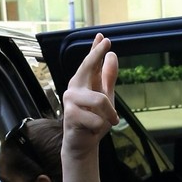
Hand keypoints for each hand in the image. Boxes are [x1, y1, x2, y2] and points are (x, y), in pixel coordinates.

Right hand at [62, 33, 119, 159]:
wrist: (83, 143)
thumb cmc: (94, 121)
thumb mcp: (105, 98)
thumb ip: (108, 78)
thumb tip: (112, 56)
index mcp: (84, 82)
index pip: (91, 62)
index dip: (96, 49)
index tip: (102, 37)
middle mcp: (75, 87)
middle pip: (88, 67)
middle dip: (96, 55)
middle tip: (107, 44)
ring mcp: (70, 100)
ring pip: (100, 101)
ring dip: (109, 115)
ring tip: (107, 122)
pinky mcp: (70, 115)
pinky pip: (97, 120)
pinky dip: (101, 127)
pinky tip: (92, 130)